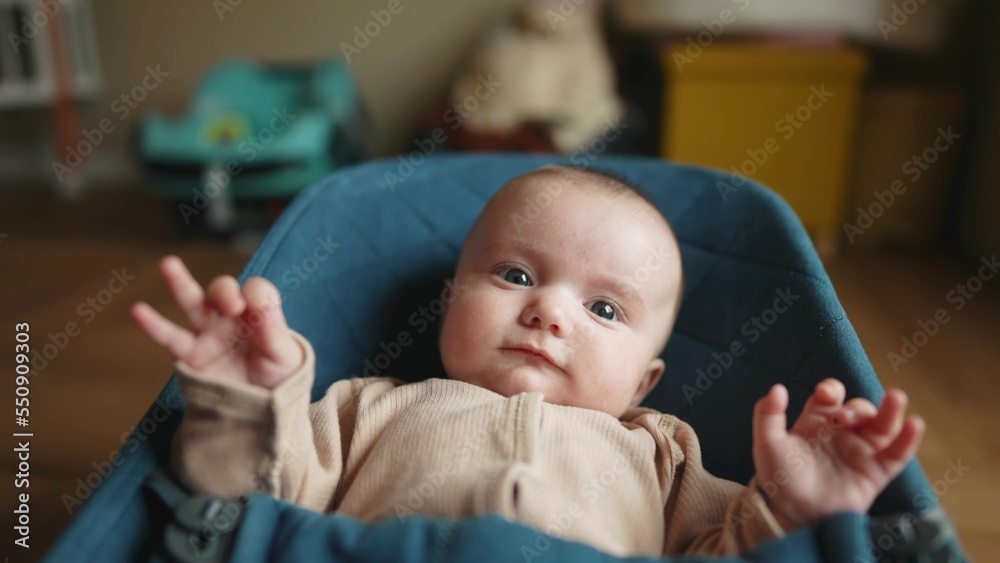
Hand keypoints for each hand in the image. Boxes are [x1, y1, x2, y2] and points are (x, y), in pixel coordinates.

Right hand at [130, 255, 301, 388]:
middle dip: (224, 291)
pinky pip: (171, 338)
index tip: (256, 309)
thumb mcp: (285, 355)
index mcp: (260, 314)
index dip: (256, 295)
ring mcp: (210, 335)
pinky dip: (154, 326)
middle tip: (232, 305)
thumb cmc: (280, 378)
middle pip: (222, 290)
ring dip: (180, 283)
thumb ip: (272, 328)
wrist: (263, 410)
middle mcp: (232, 319)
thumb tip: (254, 298)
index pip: (256, 290)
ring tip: (168, 264)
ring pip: (193, 303)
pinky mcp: (192, 356)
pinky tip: (138, 311)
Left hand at [751, 378, 924, 529]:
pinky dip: (908, 439)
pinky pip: (897, 453)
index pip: (831, 395)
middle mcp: (842, 432)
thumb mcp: (768, 443)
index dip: (831, 390)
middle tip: (844, 419)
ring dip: (890, 410)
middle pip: (859, 409)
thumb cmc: (779, 477)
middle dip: (856, 409)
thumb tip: (777, 388)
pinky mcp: (876, 471)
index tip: (826, 394)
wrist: (793, 513)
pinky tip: (915, 424)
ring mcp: (861, 450)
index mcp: (817, 420)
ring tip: (895, 398)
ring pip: (882, 425)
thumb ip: (767, 415)